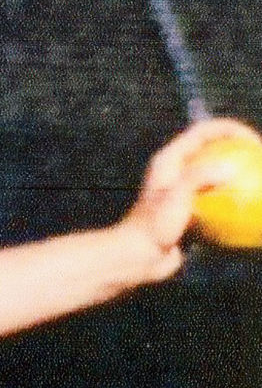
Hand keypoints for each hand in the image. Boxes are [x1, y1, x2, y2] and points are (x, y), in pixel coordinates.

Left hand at [118, 118, 261, 280]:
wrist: (139, 257)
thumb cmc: (153, 225)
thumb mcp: (177, 195)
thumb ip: (202, 176)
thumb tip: (233, 168)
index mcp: (171, 159)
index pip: (206, 130)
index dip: (232, 129)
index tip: (255, 143)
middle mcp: (177, 171)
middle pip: (214, 150)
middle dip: (239, 151)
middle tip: (261, 161)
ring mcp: (184, 192)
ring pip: (217, 178)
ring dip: (239, 179)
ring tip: (260, 184)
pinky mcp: (190, 212)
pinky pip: (217, 203)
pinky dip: (234, 204)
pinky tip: (253, 213)